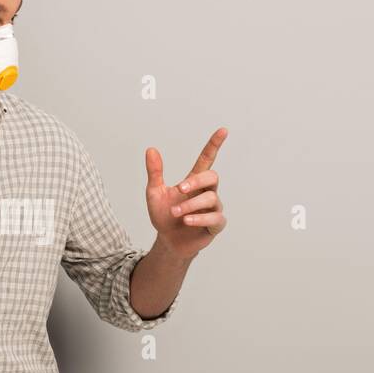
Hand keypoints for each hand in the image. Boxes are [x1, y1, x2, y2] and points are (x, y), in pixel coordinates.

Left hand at [145, 127, 227, 258]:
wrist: (167, 241)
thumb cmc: (164, 216)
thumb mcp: (155, 193)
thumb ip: (155, 172)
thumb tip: (150, 149)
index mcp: (193, 182)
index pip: (207, 159)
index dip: (214, 145)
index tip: (222, 131)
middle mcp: (206, 192)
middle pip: (212, 176)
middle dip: (197, 181)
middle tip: (180, 189)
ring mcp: (213, 208)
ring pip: (211, 199)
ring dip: (190, 205)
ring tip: (175, 213)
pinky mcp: (215, 225)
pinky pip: (215, 218)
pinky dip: (199, 219)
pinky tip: (187, 221)